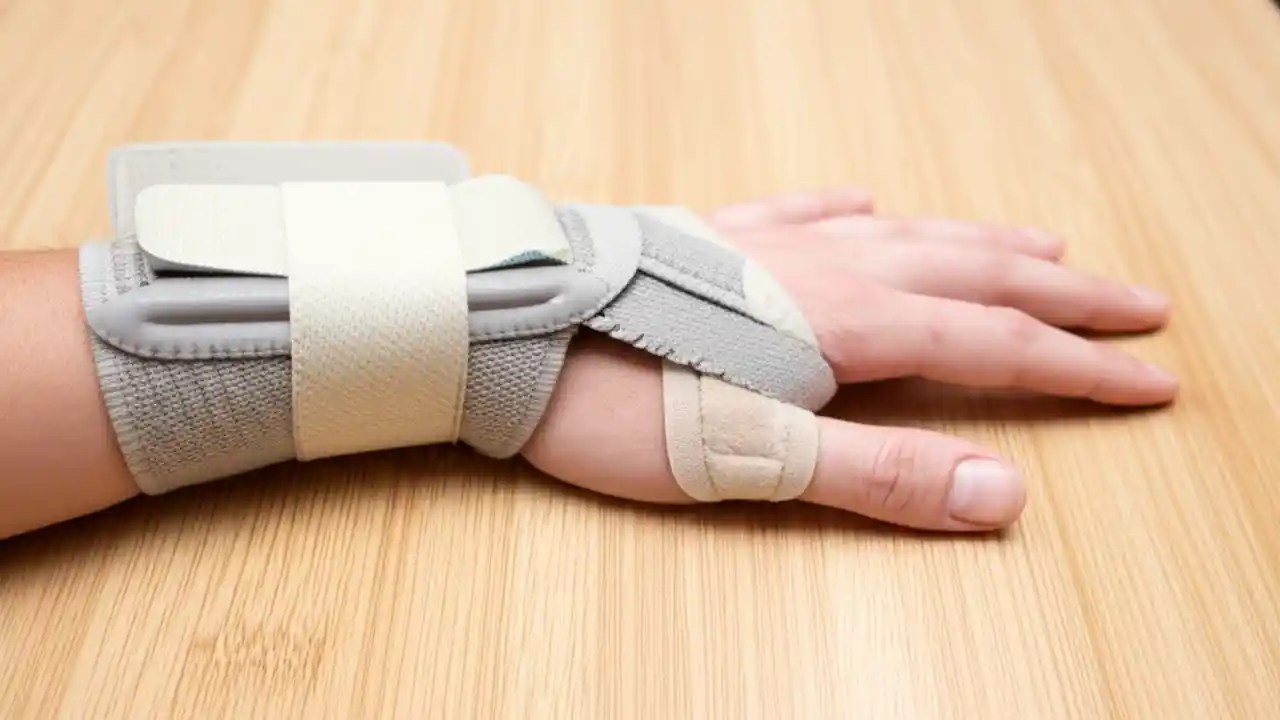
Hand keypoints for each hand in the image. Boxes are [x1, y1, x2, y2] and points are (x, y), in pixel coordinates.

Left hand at [522, 188, 1175, 530]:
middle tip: (1138, 304)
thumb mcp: (751, 459)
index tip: (1152, 380)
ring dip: (982, 242)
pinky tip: (867, 200)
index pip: (996, 341)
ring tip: (1042, 248)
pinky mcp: (713, 234)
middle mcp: (825, 267)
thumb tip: (1002, 493)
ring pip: (905, 231)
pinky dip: (856, 208)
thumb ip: (878, 474)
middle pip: (973, 271)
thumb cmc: (618, 404)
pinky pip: (804, 207)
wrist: (506, 329)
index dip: (1080, 367)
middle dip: (1064, 295)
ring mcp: (768, 240)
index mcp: (849, 323)